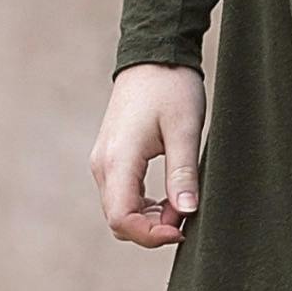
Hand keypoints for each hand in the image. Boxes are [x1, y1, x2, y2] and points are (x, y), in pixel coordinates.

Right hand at [94, 64, 204, 248]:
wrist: (153, 55)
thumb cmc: (171, 87)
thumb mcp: (185, 130)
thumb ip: (183, 173)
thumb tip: (187, 213)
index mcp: (118, 159)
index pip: (122, 219)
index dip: (151, 235)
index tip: (183, 229)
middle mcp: (103, 165)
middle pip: (118, 220)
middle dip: (153, 228)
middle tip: (188, 212)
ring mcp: (103, 162)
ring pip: (119, 211)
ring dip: (150, 218)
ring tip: (182, 200)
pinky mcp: (110, 159)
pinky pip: (121, 196)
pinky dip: (144, 206)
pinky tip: (170, 195)